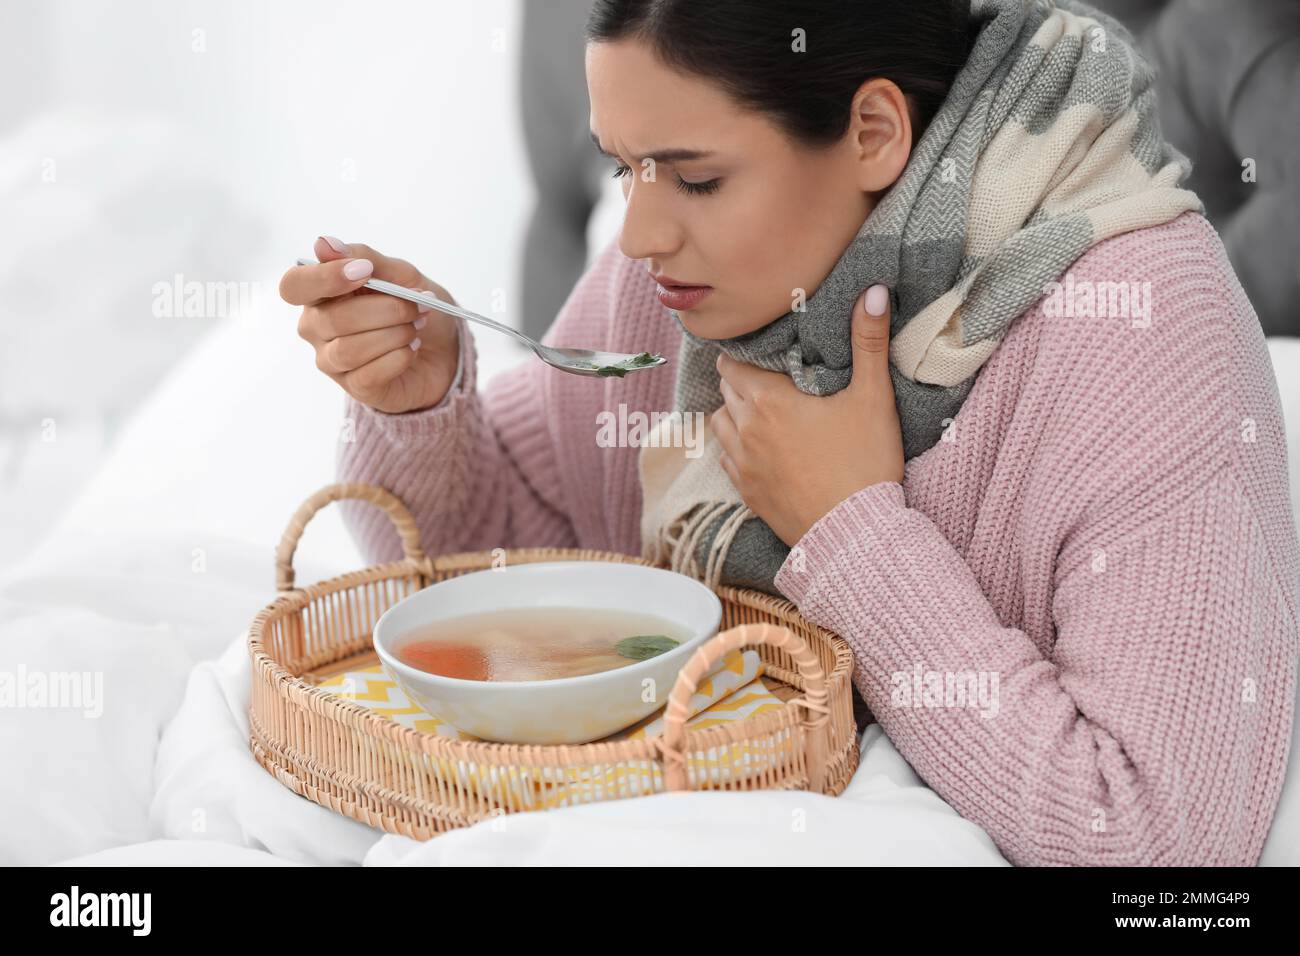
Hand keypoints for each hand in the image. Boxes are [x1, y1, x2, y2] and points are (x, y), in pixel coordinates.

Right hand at [280, 236, 460, 413]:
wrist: (444, 349)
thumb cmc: (413, 307)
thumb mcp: (399, 274)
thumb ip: (364, 258)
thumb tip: (324, 244)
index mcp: (320, 294)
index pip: (294, 286)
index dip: (324, 278)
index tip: (364, 273)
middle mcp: (316, 328)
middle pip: (331, 319)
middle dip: (385, 310)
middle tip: (418, 306)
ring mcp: (332, 361)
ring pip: (349, 349)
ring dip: (394, 334)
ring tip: (417, 327)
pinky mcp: (355, 387)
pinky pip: (368, 374)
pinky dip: (398, 358)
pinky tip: (412, 350)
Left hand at [711, 283, 903, 546]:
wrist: (856, 534)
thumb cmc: (866, 463)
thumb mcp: (873, 397)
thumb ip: (868, 341)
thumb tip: (873, 290)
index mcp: (768, 400)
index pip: (733, 363)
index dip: (747, 354)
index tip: (765, 353)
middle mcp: (745, 429)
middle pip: (726, 390)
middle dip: (742, 379)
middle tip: (770, 377)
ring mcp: (742, 464)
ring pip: (721, 424)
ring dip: (736, 413)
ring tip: (764, 411)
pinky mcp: (747, 493)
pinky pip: (728, 459)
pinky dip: (738, 448)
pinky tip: (763, 448)